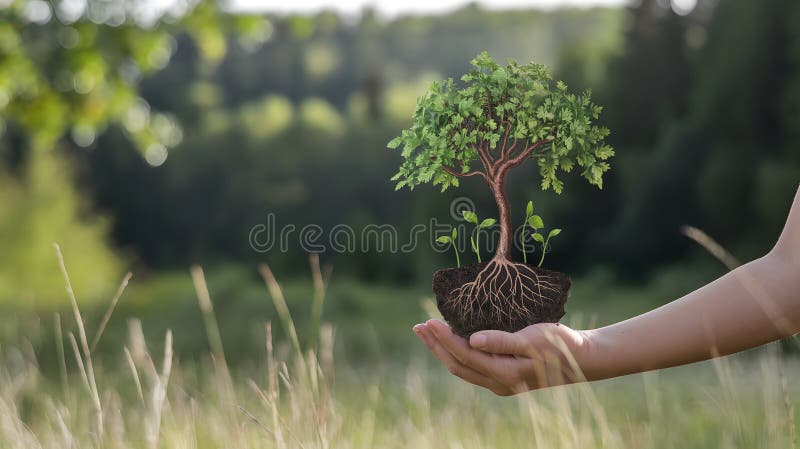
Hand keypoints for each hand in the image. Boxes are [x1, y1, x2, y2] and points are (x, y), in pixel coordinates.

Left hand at [413, 319, 593, 395]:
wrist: (582, 360)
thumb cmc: (559, 345)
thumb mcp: (532, 339)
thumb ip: (502, 341)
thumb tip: (472, 340)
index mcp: (504, 373)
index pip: (464, 355)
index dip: (443, 339)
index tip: (428, 322)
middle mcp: (498, 382)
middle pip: (457, 365)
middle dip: (435, 345)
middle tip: (418, 326)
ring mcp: (500, 382)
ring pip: (462, 367)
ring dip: (443, 349)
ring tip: (428, 332)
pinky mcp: (504, 376)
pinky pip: (472, 366)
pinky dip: (457, 352)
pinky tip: (453, 341)